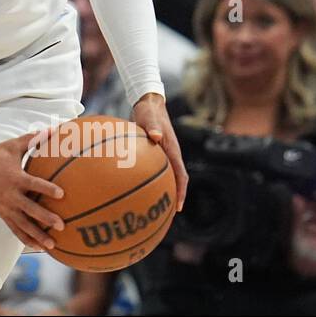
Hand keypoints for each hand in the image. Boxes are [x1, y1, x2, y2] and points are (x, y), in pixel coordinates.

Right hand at [0, 131, 64, 251]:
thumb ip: (33, 139)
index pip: (33, 184)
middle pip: (30, 209)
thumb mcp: (13, 145)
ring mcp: (4, 206)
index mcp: (15, 177)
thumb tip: (53, 129)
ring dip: (37, 235)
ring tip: (51, 245)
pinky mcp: (0, 212)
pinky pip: (14, 228)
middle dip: (45, 218)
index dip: (47, 189)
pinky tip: (37, 247)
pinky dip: (25, 238)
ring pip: (22, 224)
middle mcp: (10, 194)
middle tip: (60, 225)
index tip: (62, 194)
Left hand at [133, 92, 187, 212]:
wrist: (148, 102)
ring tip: (152, 206)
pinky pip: (153, 169)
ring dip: (161, 190)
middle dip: (173, 197)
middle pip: (175, 180)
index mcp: (173, 150)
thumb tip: (154, 136)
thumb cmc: (148, 110)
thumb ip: (152, 126)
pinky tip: (134, 186)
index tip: (178, 207)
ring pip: (164, 176)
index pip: (181, 175)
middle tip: (166, 215)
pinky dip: (148, 179)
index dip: (181, 192)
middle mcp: (170, 154)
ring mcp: (163, 154)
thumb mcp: (149, 117)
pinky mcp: (154, 152)